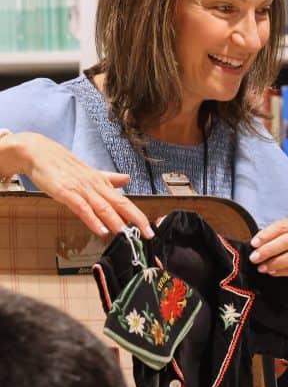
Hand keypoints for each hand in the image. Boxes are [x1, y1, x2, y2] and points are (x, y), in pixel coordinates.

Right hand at [3, 130, 152, 237]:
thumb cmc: (62, 164)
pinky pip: (82, 208)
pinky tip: (101, 230)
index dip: (139, 215)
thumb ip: (109, 178)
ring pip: (104, 207)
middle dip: (136, 220)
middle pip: (120, 204)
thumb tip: (127, 179)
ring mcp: (81, 189)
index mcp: (102, 183)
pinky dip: (92, 220)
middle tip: (148, 233)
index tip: (150, 228)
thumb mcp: (90, 172)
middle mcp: (95, 186)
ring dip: (117, 222)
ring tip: (128, 235)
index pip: (125, 201)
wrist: (38, 151)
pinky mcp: (66, 192)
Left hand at [249, 216, 287, 284]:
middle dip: (269, 249)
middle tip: (255, 258)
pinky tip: (274, 272)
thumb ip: (275, 239)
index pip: (284, 225)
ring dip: (276, 262)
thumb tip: (255, 245)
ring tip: (263, 267)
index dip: (267, 234)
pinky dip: (286, 271)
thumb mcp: (287, 241)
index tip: (254, 244)